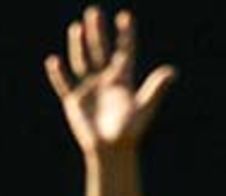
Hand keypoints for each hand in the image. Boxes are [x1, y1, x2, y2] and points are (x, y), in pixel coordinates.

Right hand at [45, 7, 176, 155]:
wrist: (111, 152)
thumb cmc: (130, 132)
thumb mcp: (144, 108)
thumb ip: (156, 88)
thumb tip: (172, 71)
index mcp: (122, 79)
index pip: (124, 51)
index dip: (126, 34)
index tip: (125, 17)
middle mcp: (105, 79)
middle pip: (100, 50)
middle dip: (97, 32)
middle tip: (94, 12)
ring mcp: (88, 88)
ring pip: (82, 61)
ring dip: (78, 45)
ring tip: (76, 28)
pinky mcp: (74, 101)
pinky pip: (64, 83)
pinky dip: (58, 73)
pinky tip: (53, 60)